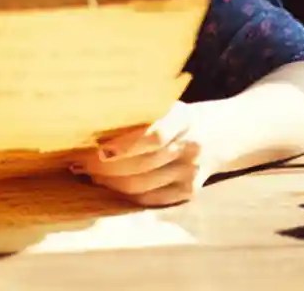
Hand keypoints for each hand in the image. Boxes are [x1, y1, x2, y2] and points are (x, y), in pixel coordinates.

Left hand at [70, 102, 216, 206]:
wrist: (225, 131)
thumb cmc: (181, 115)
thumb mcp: (166, 104)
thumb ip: (139, 113)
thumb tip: (89, 120)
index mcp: (184, 118)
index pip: (154, 136)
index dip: (125, 145)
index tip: (99, 149)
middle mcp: (191, 146)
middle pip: (141, 164)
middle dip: (105, 167)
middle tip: (79, 163)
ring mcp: (192, 173)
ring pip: (141, 185)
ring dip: (110, 182)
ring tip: (88, 173)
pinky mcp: (190, 192)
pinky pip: (150, 199)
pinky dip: (126, 194)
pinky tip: (109, 184)